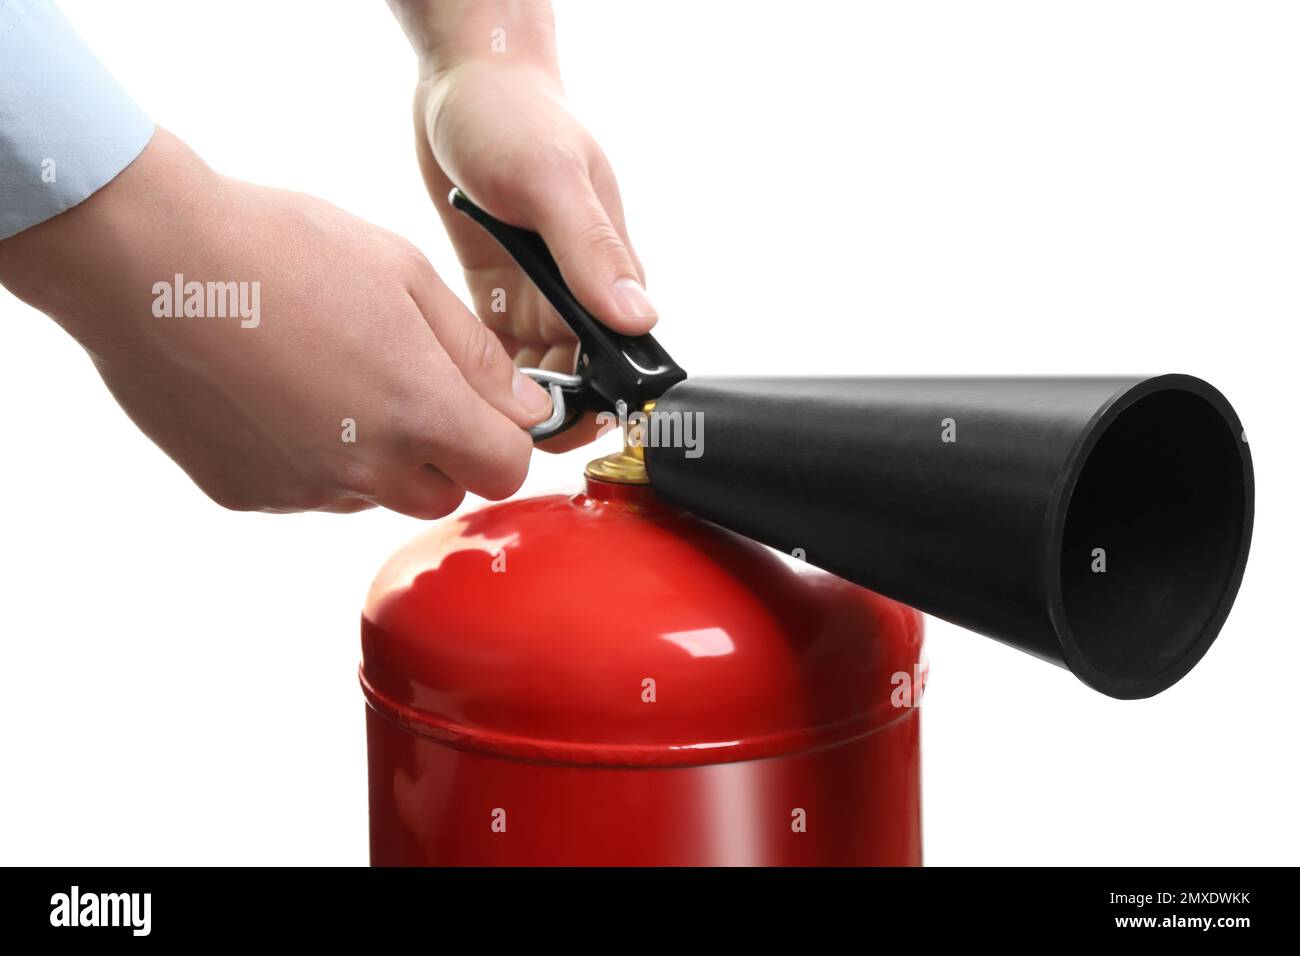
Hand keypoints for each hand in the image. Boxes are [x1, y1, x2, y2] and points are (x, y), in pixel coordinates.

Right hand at [0, 129, 551, 516]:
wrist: (145, 259)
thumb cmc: (280, 248)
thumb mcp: (403, 276)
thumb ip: (477, 354)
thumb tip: (528, 410)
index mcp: (419, 409)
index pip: (506, 470)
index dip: (503, 440)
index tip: (483, 408)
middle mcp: (365, 466)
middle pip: (443, 493)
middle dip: (441, 452)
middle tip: (401, 381)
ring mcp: (301, 488)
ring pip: (374, 495)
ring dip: (374, 456)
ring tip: (328, 376)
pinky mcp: (246, 494)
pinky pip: (307, 493)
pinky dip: (309, 458)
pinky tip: (277, 394)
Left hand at [392, 1, 656, 448]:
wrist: (466, 80)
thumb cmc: (518, 116)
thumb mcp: (554, 179)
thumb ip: (592, 249)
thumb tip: (639, 317)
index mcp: (610, 266)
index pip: (620, 357)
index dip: (598, 403)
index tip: (564, 433)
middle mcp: (580, 287)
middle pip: (578, 376)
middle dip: (550, 415)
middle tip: (504, 441)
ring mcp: (540, 289)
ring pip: (538, 372)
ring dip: (513, 401)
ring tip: (473, 423)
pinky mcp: (501, 286)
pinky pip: (498, 349)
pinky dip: (483, 374)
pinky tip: (455, 389)